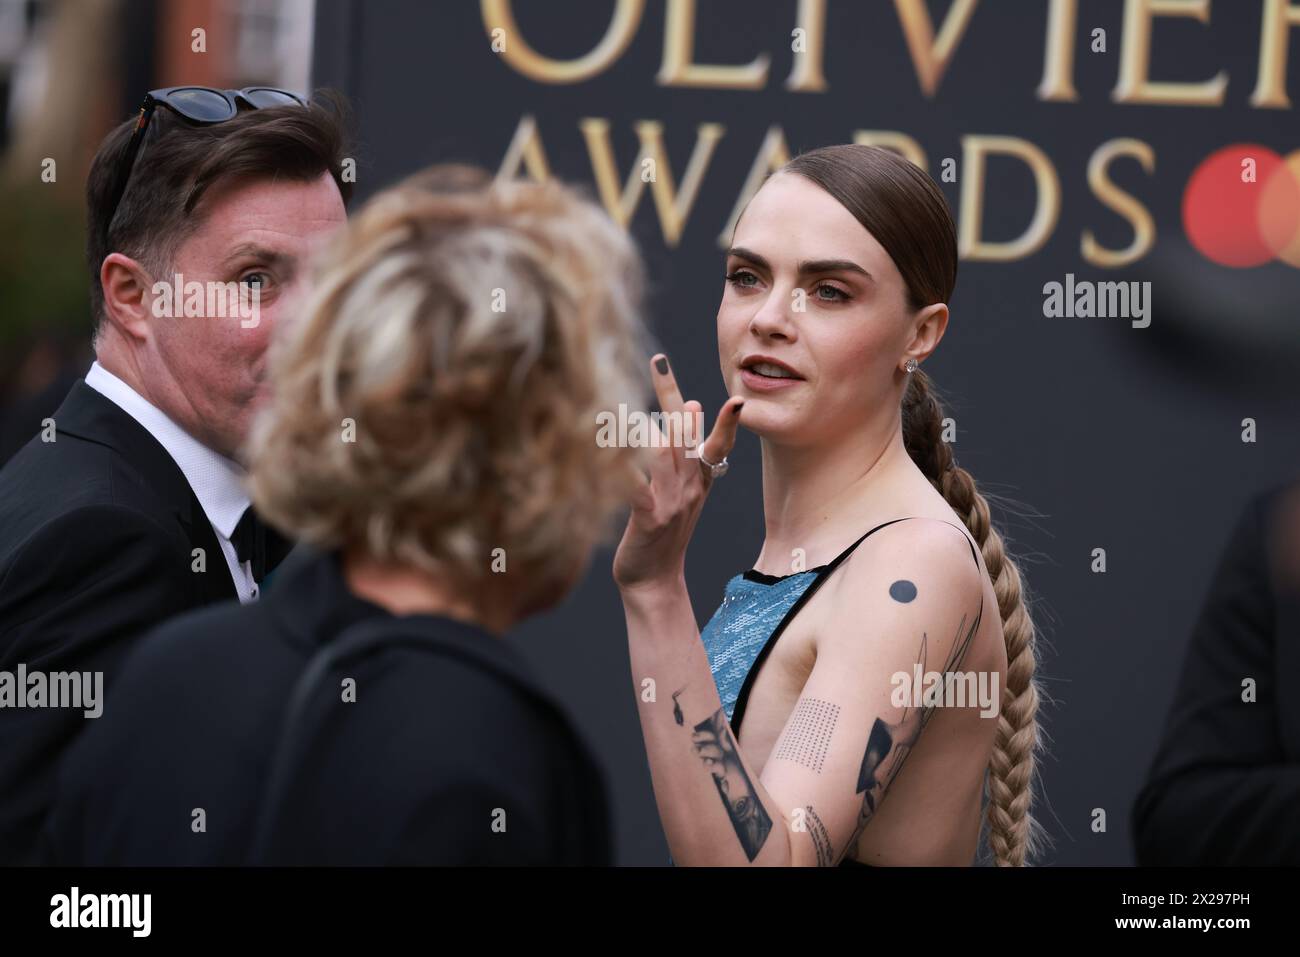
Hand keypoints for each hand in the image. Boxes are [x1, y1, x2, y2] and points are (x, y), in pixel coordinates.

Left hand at [612, 354, 744, 591]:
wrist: (654, 582)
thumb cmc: (661, 534)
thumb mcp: (679, 493)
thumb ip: (683, 454)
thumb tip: (689, 405)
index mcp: (700, 479)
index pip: (715, 436)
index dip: (716, 409)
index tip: (726, 387)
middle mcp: (690, 486)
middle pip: (683, 433)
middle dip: (671, 397)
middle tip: (659, 361)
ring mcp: (672, 502)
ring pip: (662, 452)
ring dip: (644, 425)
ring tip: (624, 404)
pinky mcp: (650, 518)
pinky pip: (637, 486)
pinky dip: (623, 465)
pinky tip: (608, 447)